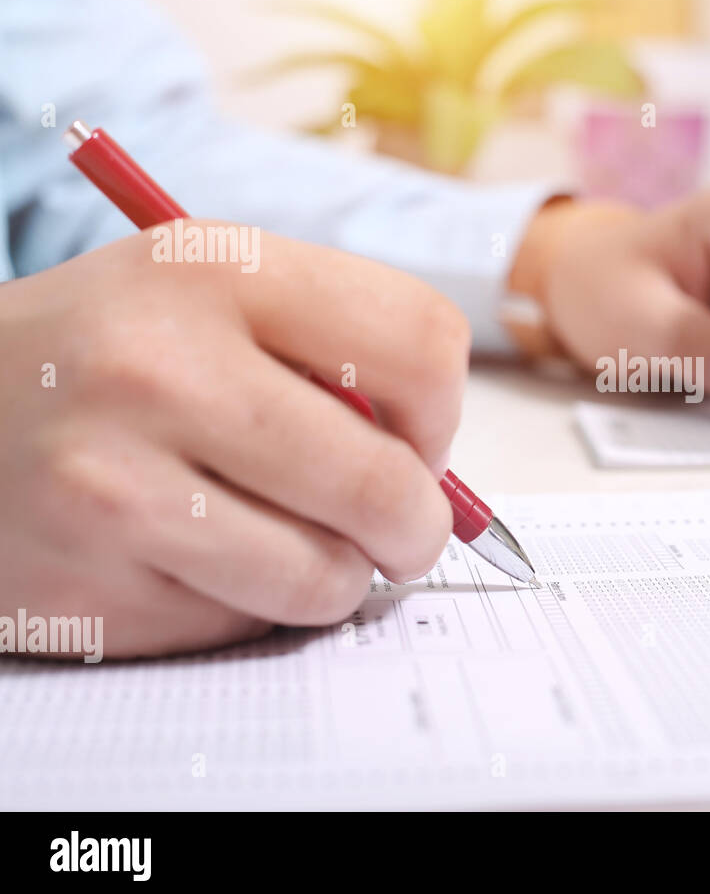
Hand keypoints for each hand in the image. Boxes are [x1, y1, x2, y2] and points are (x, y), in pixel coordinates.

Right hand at [0, 222, 468, 656]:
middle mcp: (157, 368)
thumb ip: (332, 352)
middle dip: (416, 526)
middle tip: (399, 531)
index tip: (413, 439)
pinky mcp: (85, 587)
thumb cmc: (106, 356)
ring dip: (331, 575)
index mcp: (212, 268)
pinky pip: (244, 625)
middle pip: (386, 485)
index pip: (422, 343)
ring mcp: (112, 485)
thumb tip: (440, 472)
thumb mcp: (207, 295)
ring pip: (326, 578)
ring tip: (280, 539)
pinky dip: (247, 605)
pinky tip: (190, 559)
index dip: (441, 410)